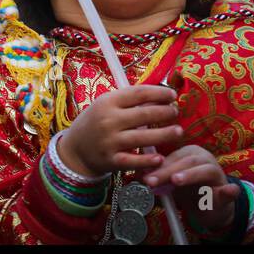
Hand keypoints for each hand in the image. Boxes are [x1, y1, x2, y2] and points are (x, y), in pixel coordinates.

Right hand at [57, 84, 181, 178]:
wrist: (75, 148)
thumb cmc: (97, 122)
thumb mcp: (107, 105)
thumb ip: (129, 101)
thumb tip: (160, 94)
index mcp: (108, 102)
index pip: (138, 93)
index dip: (159, 93)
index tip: (172, 94)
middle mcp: (108, 120)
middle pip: (144, 114)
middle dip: (165, 112)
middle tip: (176, 112)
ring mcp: (109, 141)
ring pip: (142, 137)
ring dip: (164, 134)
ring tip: (178, 131)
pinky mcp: (111, 160)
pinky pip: (133, 161)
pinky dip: (147, 160)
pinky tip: (160, 158)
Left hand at [144, 144, 239, 235]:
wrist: (211, 207)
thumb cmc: (187, 190)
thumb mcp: (170, 183)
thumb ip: (157, 177)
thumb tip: (137, 173)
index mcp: (190, 154)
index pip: (173, 156)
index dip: (157, 165)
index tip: (142, 175)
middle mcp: (204, 159)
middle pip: (186, 161)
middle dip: (167, 171)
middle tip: (151, 181)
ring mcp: (217, 174)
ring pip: (205, 170)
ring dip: (190, 175)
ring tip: (176, 180)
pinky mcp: (227, 191)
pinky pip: (229, 190)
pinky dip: (229, 191)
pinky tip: (229, 191)